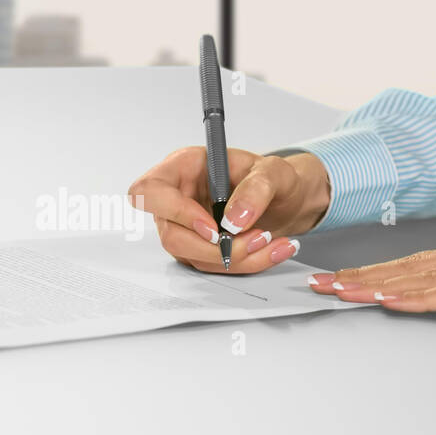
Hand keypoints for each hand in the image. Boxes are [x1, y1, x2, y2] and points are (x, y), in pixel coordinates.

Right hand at [128, 147, 330, 272]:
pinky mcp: (199, 249)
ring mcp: (185, 228)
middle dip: (214, 247)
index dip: (175, 213)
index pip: (150, 191)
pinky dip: (247, 263)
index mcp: (183, 168)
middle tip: (254, 238)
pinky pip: (214, 267)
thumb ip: (255, 189)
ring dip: (236, 257)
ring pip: (192, 257)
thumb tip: (235, 219)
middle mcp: (178, 198)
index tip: (213, 226)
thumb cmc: (271, 178)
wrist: (286, 200)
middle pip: (171, 236)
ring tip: (270, 241)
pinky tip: (271, 250)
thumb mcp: (272, 172)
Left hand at [310, 230, 435, 322]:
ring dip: (377, 285)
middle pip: (412, 266)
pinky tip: (391, 300)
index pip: (423, 262)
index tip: (345, 277)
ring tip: (339, 292)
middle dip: (362, 275)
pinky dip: (418, 297)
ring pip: (424, 277)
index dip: (379, 270)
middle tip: (320, 283)